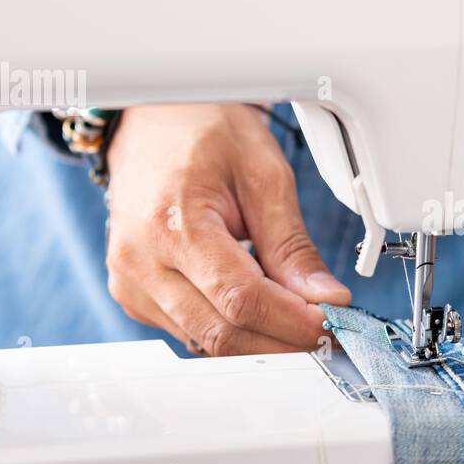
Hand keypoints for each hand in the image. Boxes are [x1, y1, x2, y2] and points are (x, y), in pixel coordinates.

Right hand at [103, 103, 349, 354]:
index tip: (332, 324)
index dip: (293, 322)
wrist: (151, 120)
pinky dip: (231, 328)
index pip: (242, 300)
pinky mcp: (133, 296)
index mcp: (173, 225)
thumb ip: (292, 244)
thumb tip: (324, 297)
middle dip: (283, 339)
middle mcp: (141, 262)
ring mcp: (131, 283)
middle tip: (326, 329)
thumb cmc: (203, 134)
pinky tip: (257, 305)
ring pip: (207, 342)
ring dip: (260, 339)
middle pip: (223, 333)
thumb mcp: (264, 175)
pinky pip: (191, 332)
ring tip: (296, 315)